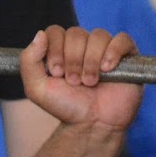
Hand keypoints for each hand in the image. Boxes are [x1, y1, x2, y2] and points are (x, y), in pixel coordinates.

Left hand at [21, 26, 143, 131]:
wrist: (91, 125)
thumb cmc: (66, 106)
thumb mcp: (37, 88)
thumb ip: (29, 61)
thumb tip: (40, 34)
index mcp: (62, 49)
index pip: (55, 31)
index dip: (54, 49)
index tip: (56, 73)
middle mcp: (83, 46)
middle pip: (76, 33)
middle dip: (72, 59)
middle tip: (74, 82)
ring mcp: (105, 49)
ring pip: (98, 36)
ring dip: (90, 61)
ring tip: (89, 82)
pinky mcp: (127, 56)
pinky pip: (122, 39)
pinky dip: (113, 52)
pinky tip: (107, 70)